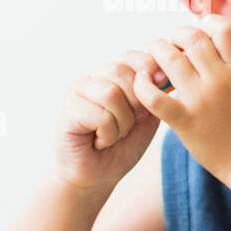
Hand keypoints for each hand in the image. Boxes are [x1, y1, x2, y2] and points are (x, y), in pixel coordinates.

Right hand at [55, 50, 163, 191]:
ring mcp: (76, 92)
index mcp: (114, 75)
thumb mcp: (148, 116)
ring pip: (110, 93)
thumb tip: (163, 73)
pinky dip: (109, 135)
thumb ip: (154, 94)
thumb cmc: (125, 144)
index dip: (150, 72)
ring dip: (122, 122)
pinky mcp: (67, 111)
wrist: (101, 174)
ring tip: (115, 134)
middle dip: (137, 104)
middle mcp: (93, 78)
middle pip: (122, 72)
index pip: (133, 56)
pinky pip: (100, 116)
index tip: (157, 93)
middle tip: (131, 124)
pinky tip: (101, 141)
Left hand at [131, 14, 230, 181]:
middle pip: (191, 38)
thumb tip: (219, 42)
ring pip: (168, 58)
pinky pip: (152, 95)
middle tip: (175, 45)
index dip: (210, 24)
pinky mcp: (184, 120)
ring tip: (158, 61)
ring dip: (159, 53)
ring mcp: (201, 99)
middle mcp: (220, 80)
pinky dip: (143, 84)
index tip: (203, 29)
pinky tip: (143, 83)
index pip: (223, 29)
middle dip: (178, 36)